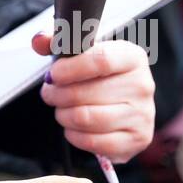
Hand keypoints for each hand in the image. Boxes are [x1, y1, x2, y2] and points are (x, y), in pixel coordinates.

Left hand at [32, 34, 155, 162]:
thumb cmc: (100, 77)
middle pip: (89, 92)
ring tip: (61, 109)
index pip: (102, 60)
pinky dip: (74, 135)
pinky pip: (92, 141)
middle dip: (59, 94)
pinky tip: (73, 126)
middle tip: (49, 93)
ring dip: (63, 115)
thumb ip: (59, 42)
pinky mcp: (136, 140)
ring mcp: (142, 115)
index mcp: (133, 57)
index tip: (53, 74)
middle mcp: (143, 85)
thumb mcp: (84, 53)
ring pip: (86, 118)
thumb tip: (40, 41)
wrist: (124, 105)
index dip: (71, 68)